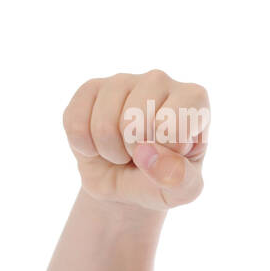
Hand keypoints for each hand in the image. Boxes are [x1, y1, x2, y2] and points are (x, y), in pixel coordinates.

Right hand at [62, 69, 209, 210]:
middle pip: (135, 123)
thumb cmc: (165, 181)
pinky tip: (99, 143)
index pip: (173, 125)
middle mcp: (160, 80)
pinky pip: (76, 123)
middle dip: (134, 153)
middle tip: (143, 155)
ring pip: (103, 124)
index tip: (170, 156)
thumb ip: (179, 177)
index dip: (165, 152)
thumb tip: (147, 153)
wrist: (129, 185)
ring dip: (110, 151)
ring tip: (124, 150)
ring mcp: (123, 80)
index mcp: (194, 99)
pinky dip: (85, 146)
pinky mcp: (90, 89)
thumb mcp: (184, 190)